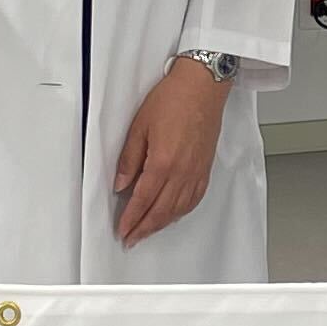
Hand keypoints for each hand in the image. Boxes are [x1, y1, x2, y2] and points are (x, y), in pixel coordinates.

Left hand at [111, 55, 230, 246]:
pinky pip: (193, 199)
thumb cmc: (173, 99)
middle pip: (160, 210)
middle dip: (144, 228)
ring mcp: (196, 172)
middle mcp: (181, 172)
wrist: (202, 87)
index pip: (142, 200)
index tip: (122, 229)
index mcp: (162, 162)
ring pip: (178, 209)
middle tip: (132, 238)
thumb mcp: (140, 126)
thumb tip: (121, 183)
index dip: (131, 218)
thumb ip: (130, 158)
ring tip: (148, 231)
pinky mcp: (205, 168)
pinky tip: (174, 214)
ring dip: (161, 224)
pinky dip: (181, 212)